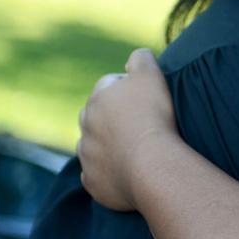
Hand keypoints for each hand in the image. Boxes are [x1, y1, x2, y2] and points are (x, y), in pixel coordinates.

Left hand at [78, 48, 177, 211]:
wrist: (151, 165)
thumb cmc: (153, 118)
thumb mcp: (151, 76)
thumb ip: (141, 59)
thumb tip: (137, 55)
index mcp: (98, 99)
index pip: (109, 84)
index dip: (128, 87)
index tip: (147, 97)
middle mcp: (86, 127)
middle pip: (96, 116)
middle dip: (112, 117)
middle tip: (140, 124)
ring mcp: (87, 157)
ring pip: (93, 146)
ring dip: (108, 146)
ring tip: (135, 150)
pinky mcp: (92, 182)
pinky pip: (96, 175)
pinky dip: (108, 173)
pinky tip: (127, 172)